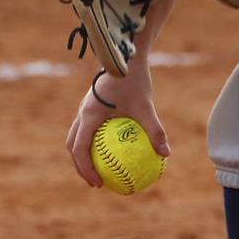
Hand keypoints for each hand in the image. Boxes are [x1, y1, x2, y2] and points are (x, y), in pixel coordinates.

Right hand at [64, 61, 170, 187]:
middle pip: (73, 145)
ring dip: (85, 155)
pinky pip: (90, 128)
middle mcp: (83, 112)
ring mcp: (86, 107)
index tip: (98, 183)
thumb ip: (154, 129)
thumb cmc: (133, 79)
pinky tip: (115, 149)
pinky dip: (95, 142)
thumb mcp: (146, 106)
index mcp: (89, 115)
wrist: (125, 55)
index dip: (85, 169)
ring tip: (102, 169)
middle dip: (81, 166)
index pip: (79, 148)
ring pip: (78, 136)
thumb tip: (166, 153)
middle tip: (96, 183)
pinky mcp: (93, 104)